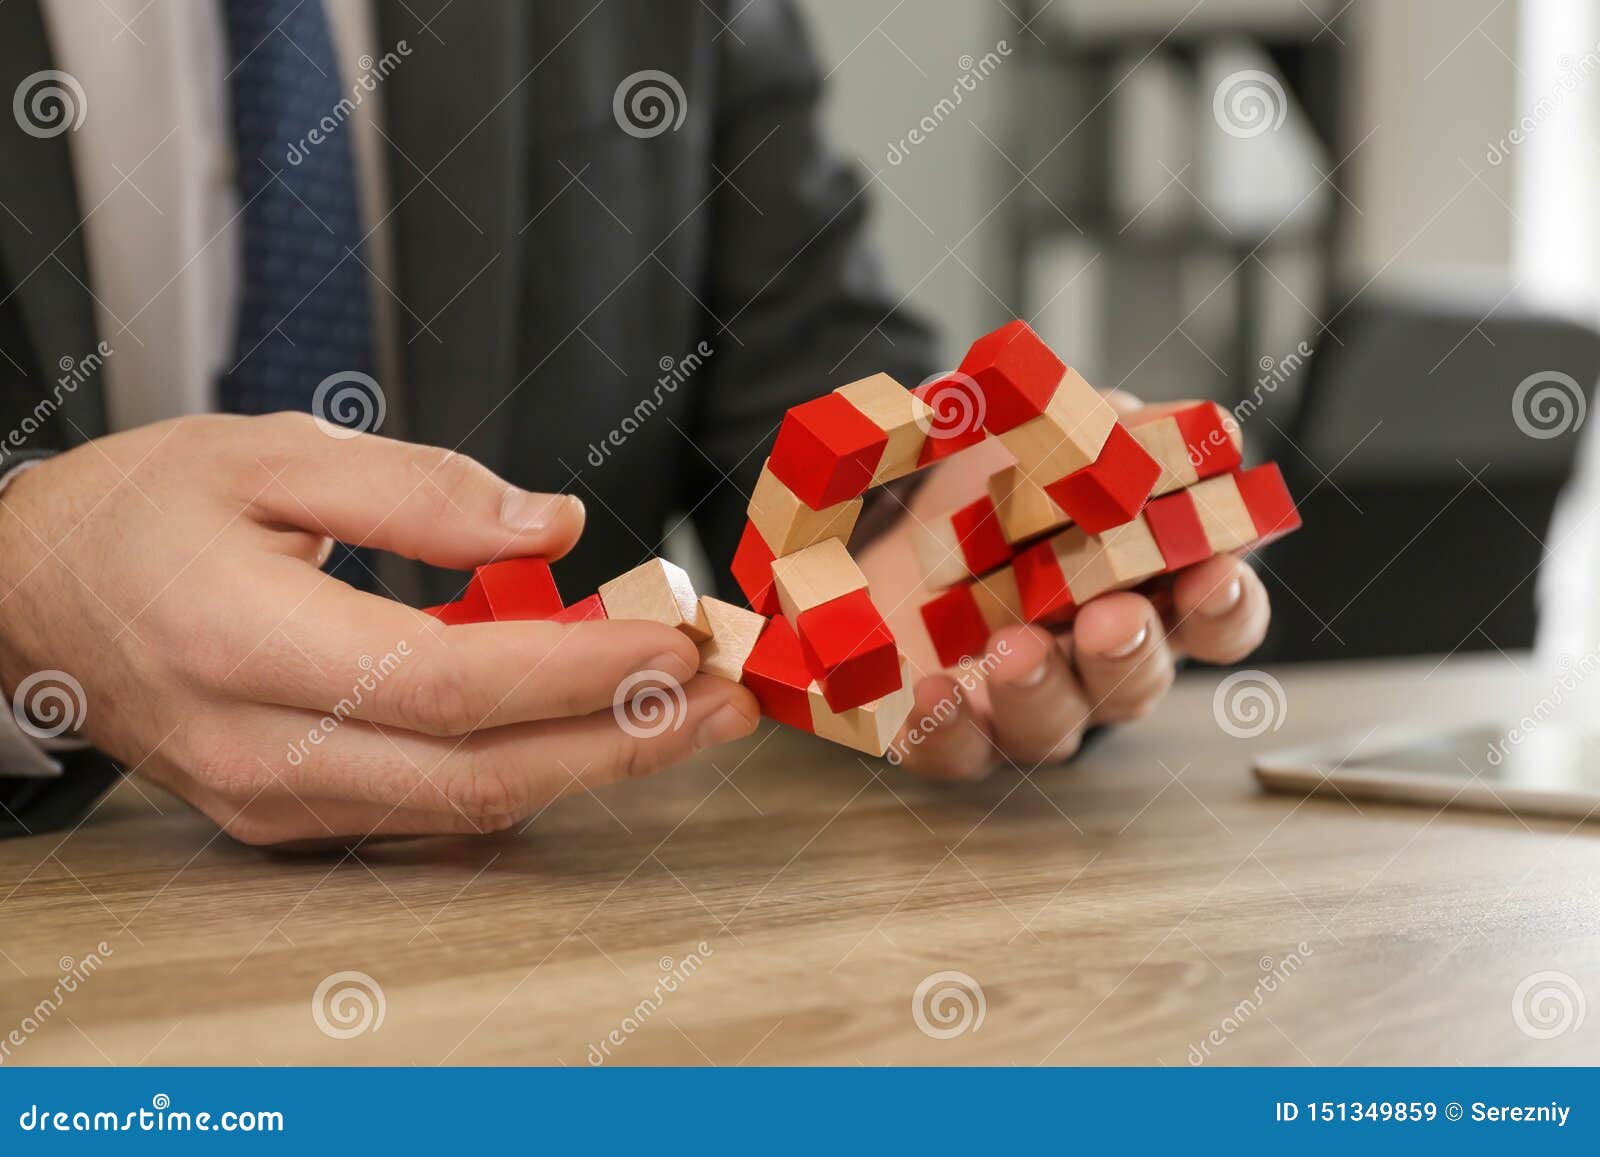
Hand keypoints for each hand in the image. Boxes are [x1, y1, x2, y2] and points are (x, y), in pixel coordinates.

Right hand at [0, 413, 757, 844]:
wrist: (30, 595)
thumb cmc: (139, 511)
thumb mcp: (270, 452)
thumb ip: (418, 493)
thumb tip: (552, 530)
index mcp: (241, 641)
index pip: (445, 684)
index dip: (573, 671)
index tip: (672, 639)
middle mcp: (258, 747)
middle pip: (476, 775)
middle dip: (621, 741)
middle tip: (725, 698)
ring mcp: (271, 799)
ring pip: (465, 809)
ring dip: (591, 764)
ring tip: (687, 714)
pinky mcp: (287, 816)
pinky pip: (430, 813)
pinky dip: (525, 773)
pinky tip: (591, 731)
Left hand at [858, 396, 1270, 780]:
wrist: (893, 526)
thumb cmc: (998, 489)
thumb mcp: (1057, 437)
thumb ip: (1120, 434)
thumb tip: (1197, 422)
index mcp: (1144, 591)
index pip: (1216, 620)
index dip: (1225, 605)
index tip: (1215, 572)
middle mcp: (1094, 661)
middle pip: (1137, 681)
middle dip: (1128, 649)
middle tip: (1112, 618)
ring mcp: (1026, 701)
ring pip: (1054, 724)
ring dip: (1040, 687)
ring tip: (1013, 647)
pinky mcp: (954, 728)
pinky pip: (959, 754)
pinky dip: (950, 732)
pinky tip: (935, 694)